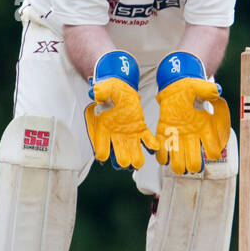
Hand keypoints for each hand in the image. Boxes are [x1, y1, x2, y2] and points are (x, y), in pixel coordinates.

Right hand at [83, 51, 158, 169]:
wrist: (122, 88)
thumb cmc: (111, 89)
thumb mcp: (105, 88)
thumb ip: (101, 91)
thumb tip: (96, 93)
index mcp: (103, 128)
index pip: (100, 147)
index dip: (101, 152)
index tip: (103, 155)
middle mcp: (115, 136)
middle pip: (118, 156)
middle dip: (121, 160)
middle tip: (125, 161)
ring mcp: (128, 135)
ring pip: (132, 153)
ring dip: (135, 159)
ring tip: (137, 162)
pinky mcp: (140, 130)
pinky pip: (147, 141)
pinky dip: (151, 146)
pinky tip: (154, 148)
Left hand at [154, 52, 231, 175]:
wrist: (174, 87)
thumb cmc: (189, 88)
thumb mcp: (199, 86)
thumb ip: (208, 89)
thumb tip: (217, 91)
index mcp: (204, 127)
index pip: (213, 149)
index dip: (213, 153)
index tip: (211, 152)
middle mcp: (192, 136)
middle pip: (195, 163)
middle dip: (193, 165)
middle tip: (191, 165)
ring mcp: (178, 138)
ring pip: (178, 162)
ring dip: (178, 165)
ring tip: (176, 163)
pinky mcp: (164, 135)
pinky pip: (162, 153)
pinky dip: (162, 157)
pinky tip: (164, 153)